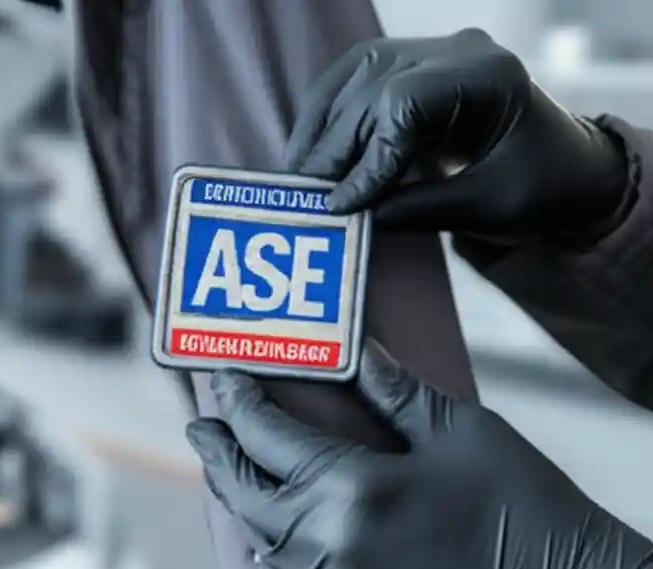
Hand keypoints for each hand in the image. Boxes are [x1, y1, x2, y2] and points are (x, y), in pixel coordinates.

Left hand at [186, 341, 652, 568]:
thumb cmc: (517, 504)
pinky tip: (268, 532)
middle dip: (217, 450)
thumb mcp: (455, 429)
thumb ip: (389, 388)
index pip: (264, 434)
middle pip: (242, 488)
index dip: (237, 399)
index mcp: (349, 486)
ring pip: (255, 536)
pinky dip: (266, 551)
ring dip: (239, 497)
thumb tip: (353, 346)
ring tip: (231, 466)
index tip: (224, 375)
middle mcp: (324, 541)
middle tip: (202, 422)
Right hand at [286, 28, 629, 242]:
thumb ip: (420, 209)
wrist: (569, 171)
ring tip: (299, 179)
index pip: (404, 103)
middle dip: (336, 149)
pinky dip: (326, 118)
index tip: (343, 205)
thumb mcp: (490, 208)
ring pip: (352, 79)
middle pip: (371, 89)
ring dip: (321, 130)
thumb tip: (353, 216)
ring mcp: (429, 53)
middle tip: (307, 199)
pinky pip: (351, 82)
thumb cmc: (544, 188)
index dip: (367, 156)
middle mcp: (456, 51)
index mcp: (489, 75)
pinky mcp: (409, 68)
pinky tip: (310, 155)